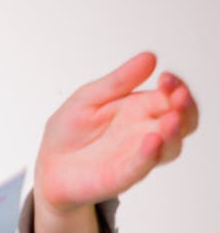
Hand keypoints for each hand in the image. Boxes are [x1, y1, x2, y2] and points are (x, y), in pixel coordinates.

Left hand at [33, 51, 198, 232]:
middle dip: (185, 108)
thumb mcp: (88, 98)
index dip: (175, 86)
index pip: (170, 96)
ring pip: (170, 146)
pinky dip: (149, 154)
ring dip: (174, 133)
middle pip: (182, 121)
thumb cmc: (69, 130)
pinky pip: (141, 166)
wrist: (48, 164)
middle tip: (179, 96)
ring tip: (170, 120)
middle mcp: (145, 131)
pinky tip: (152, 140)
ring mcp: (136, 155)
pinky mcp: (122, 176)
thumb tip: (150, 57)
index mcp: (139, 108)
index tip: (166, 78)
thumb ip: (118, 81)